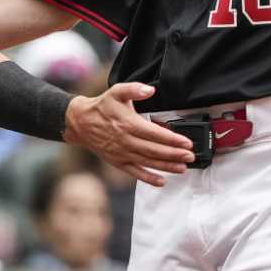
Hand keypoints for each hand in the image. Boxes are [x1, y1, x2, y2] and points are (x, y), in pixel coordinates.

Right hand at [64, 82, 195, 186]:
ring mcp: (121, 153)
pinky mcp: (117, 161)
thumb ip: (134, 89)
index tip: (186, 142)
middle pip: (154, 150)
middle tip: (190, 157)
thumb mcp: (116, 91)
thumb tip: (150, 90)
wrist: (80, 122)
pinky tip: (161, 181)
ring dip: (166, 166)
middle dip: (174, 155)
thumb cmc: (101, 107)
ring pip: (147, 162)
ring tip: (182, 168)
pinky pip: (134, 172)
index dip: (172, 139)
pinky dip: (148, 178)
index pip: (155, 134)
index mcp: (128, 124)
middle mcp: (125, 141)